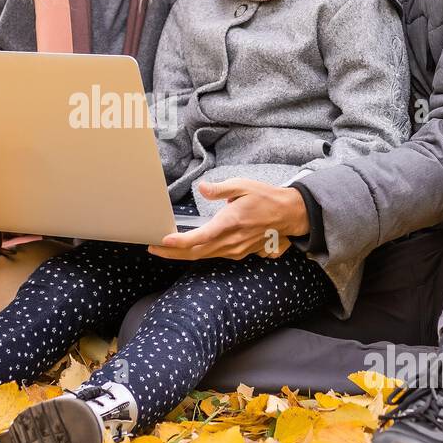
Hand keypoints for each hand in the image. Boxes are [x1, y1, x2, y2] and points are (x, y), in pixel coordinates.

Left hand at [146, 178, 309, 260]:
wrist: (290, 215)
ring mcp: (236, 250)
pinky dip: (198, 253)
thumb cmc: (266, 198)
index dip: (180, 242)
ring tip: (164, 249)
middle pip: (196, 253)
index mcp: (230, 223)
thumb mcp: (243, 186)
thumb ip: (220, 189)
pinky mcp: (239, 253)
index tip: (162, 241)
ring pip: (203, 256)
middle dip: (172, 252)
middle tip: (152, 248)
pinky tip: (187, 248)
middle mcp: (232, 241)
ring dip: (182, 254)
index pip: (200, 237)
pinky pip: (214, 255)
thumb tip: (202, 188)